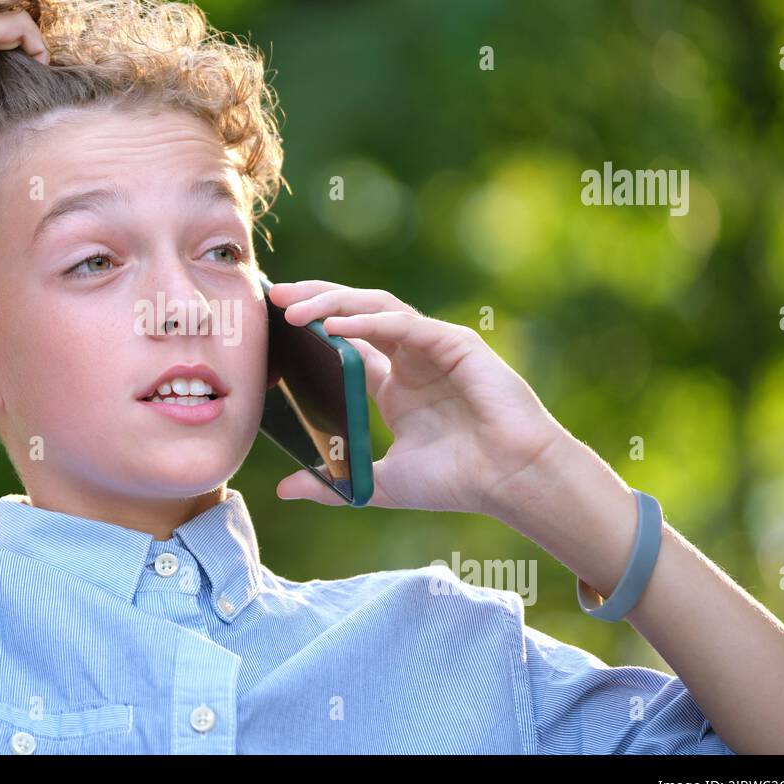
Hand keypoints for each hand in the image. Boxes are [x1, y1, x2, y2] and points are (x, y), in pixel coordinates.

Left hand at [267, 279, 569, 519]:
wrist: (511, 480)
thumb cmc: (456, 481)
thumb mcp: (378, 484)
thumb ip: (332, 482)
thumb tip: (284, 489)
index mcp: (394, 385)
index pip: (345, 342)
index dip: (311, 328)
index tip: (272, 323)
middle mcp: (410, 359)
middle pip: (353, 314)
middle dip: (313, 299)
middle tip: (274, 295)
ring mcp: (432, 346)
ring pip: (375, 308)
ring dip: (333, 303)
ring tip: (294, 309)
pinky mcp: (454, 343)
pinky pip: (403, 323)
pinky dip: (367, 321)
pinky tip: (333, 327)